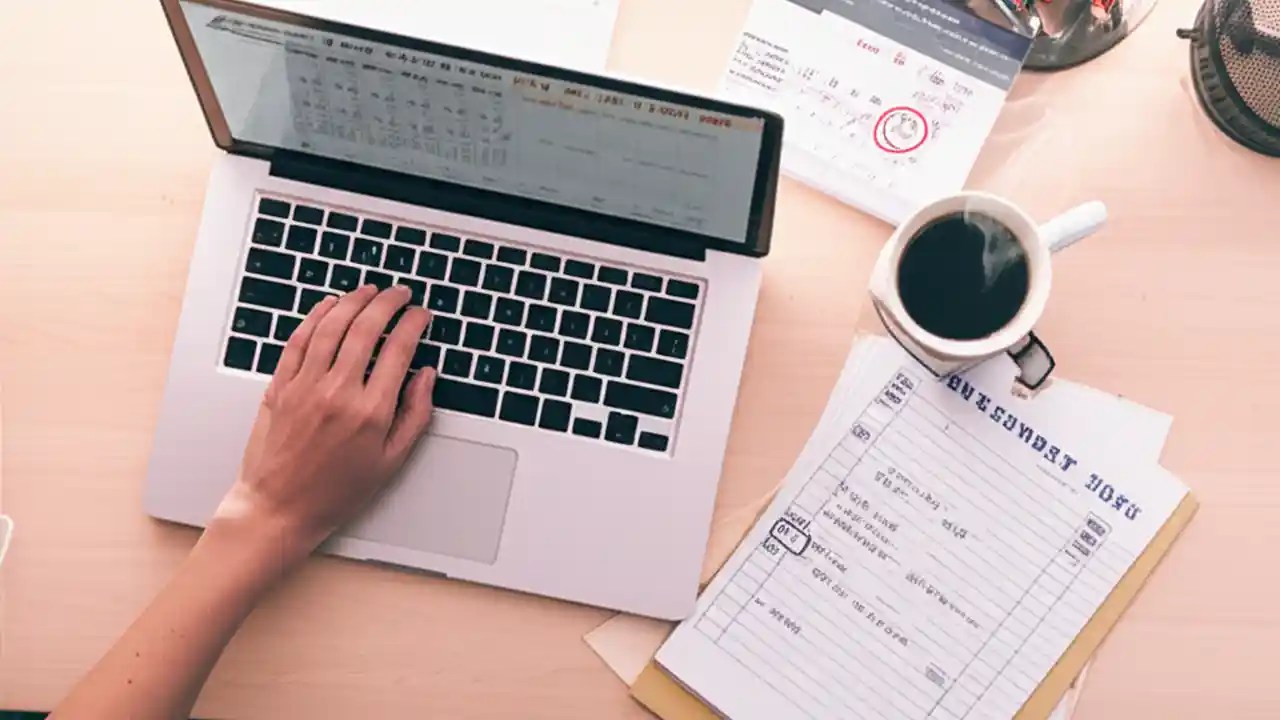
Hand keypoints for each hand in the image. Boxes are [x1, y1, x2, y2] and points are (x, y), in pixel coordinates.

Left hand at [215, 285, 436, 566]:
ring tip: (369, 291)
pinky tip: (329, 305)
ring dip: (354, 301)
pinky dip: (315, 316)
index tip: (421, 315)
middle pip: (366, 327)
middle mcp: (337, 392)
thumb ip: (415, 415)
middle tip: (401, 294)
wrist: (279, 507)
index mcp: (370, 412)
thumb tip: (427, 376)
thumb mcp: (391, 461)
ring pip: (332, 325)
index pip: (398, 349)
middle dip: (388, 302)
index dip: (414, 323)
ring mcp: (305, 386)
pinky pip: (299, 340)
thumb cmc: (336, 491)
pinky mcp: (281, 387)